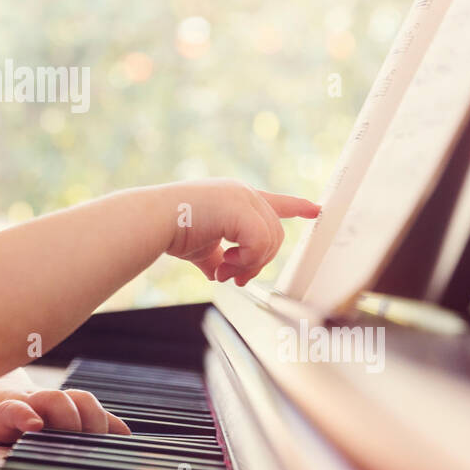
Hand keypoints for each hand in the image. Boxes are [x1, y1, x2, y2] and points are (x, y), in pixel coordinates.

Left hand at [0, 383, 130, 444]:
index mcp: (5, 406)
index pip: (15, 407)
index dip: (25, 414)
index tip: (34, 426)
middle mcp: (35, 401)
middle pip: (58, 400)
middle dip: (69, 415)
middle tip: (75, 435)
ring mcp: (56, 406)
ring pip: (81, 401)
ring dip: (94, 417)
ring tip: (103, 438)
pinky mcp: (73, 414)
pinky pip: (97, 414)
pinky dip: (112, 424)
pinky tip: (125, 437)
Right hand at [162, 179, 319, 285]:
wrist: (153, 221)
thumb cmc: (170, 230)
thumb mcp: (201, 246)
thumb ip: (218, 257)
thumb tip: (222, 275)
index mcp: (235, 198)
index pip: (275, 201)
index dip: (297, 206)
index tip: (316, 209)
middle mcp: (242, 192)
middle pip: (274, 234)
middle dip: (257, 262)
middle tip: (234, 277)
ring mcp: (242, 197)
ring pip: (270, 240)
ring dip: (249, 263)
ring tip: (225, 271)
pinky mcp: (240, 207)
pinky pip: (259, 242)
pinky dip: (245, 260)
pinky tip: (224, 264)